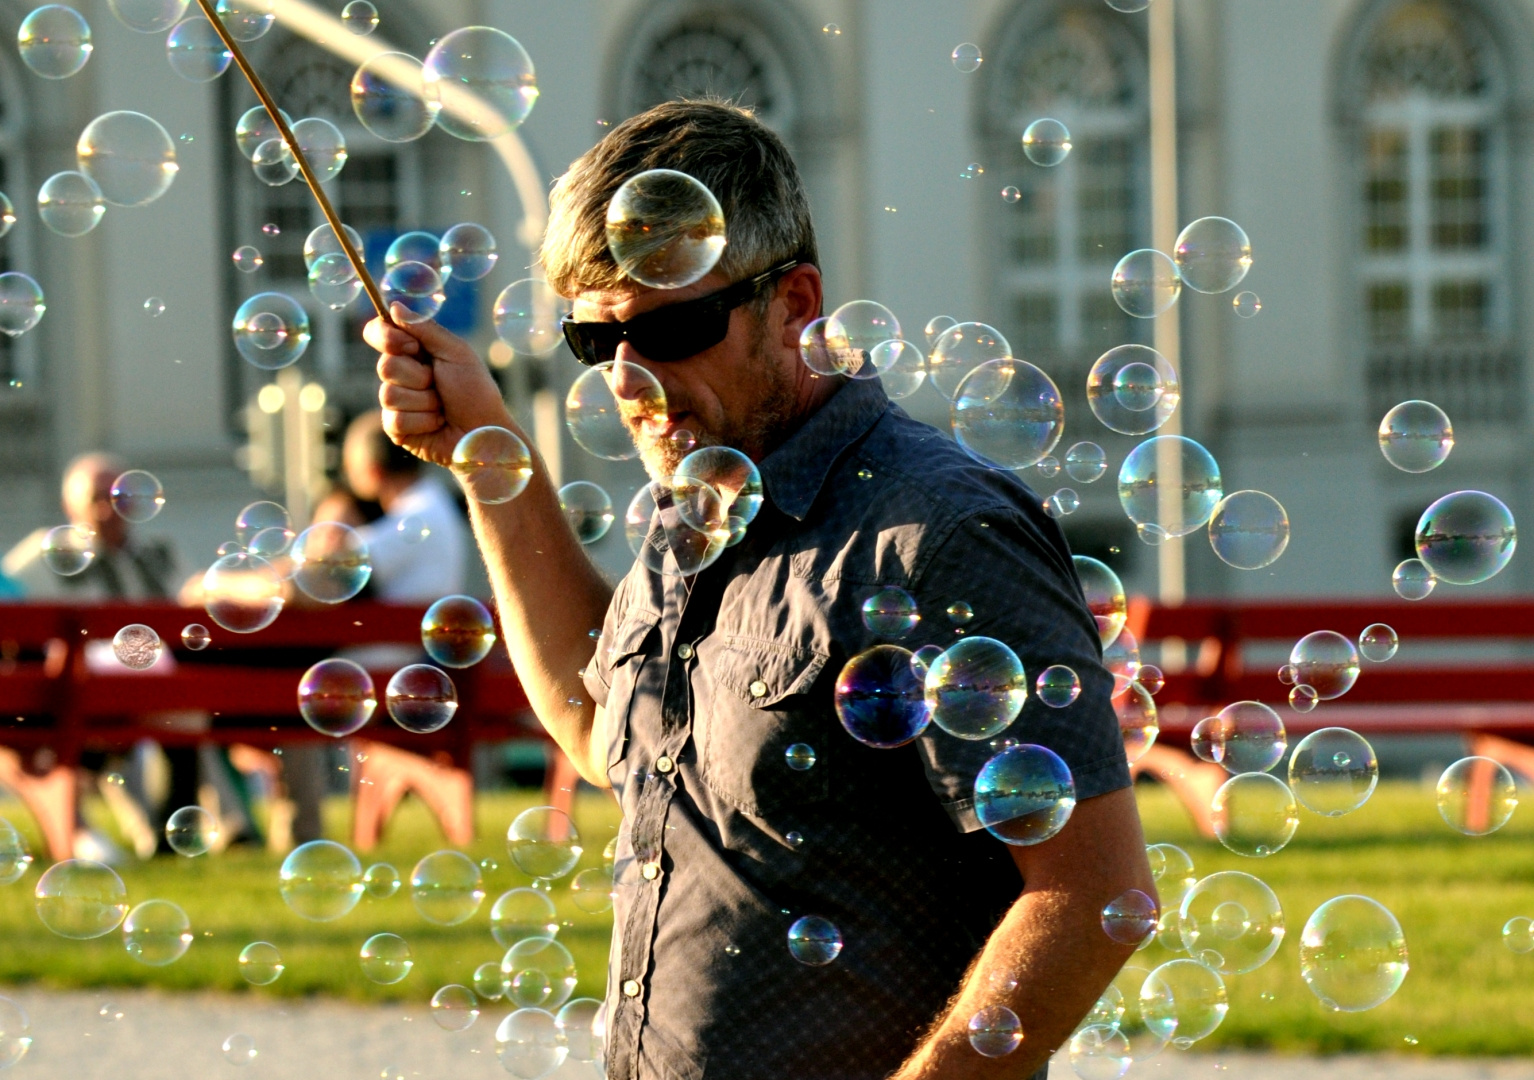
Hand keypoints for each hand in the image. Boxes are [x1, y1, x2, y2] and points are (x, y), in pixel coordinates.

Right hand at [365, 306, 514, 467]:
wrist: (484, 431)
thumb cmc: (475, 391)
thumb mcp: (456, 353)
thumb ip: (425, 328)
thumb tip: (393, 306)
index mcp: (412, 353)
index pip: (377, 333)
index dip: (387, 337)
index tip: (413, 346)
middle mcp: (400, 375)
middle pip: (385, 366)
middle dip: (419, 376)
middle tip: (439, 384)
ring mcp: (396, 403)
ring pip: (389, 394)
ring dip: (425, 401)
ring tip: (443, 407)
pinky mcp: (396, 429)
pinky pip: (396, 420)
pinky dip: (423, 421)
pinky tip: (437, 424)